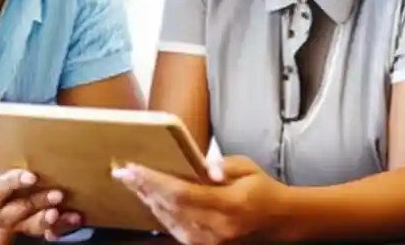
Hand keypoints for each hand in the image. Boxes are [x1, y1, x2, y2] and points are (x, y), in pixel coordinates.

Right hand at [0, 169, 82, 240]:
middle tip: (57, 194)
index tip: (33, 176)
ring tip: (59, 211)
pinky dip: (62, 226)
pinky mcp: (39, 232)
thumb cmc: (26, 171)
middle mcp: (2, 213)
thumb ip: (27, 161)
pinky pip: (49, 234)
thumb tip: (44, 136)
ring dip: (45, 219)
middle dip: (34, 203)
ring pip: (29, 226)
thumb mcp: (21, 165)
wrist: (37, 186)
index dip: (12, 183)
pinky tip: (74, 218)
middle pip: (10, 214)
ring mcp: (20, 225)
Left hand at [112, 156, 286, 244]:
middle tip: (123, 172)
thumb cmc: (264, 190)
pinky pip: (176, 231)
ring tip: (134, 184)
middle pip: (170, 209)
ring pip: (169, 222)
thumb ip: (225, 166)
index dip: (154, 182)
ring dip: (149, 202)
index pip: (182, 193)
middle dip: (144, 189)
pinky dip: (162, 215)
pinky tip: (152, 201)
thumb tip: (204, 167)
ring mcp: (210, 242)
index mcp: (229, 205)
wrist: (281, 221)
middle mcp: (216, 228)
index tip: (133, 169)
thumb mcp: (249, 168)